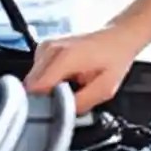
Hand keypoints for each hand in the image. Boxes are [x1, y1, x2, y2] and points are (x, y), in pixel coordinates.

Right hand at [23, 25, 148, 113]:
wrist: (118, 36)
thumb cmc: (114, 58)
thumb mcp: (105, 88)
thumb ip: (81, 103)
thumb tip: (63, 114)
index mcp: (65, 56)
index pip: (36, 88)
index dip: (44, 103)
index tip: (56, 108)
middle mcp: (51, 48)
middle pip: (32, 86)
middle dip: (47, 96)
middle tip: (69, 95)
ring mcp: (45, 46)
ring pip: (33, 80)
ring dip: (49, 87)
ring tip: (71, 82)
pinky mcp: (44, 48)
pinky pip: (38, 73)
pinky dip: (49, 78)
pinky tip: (67, 75)